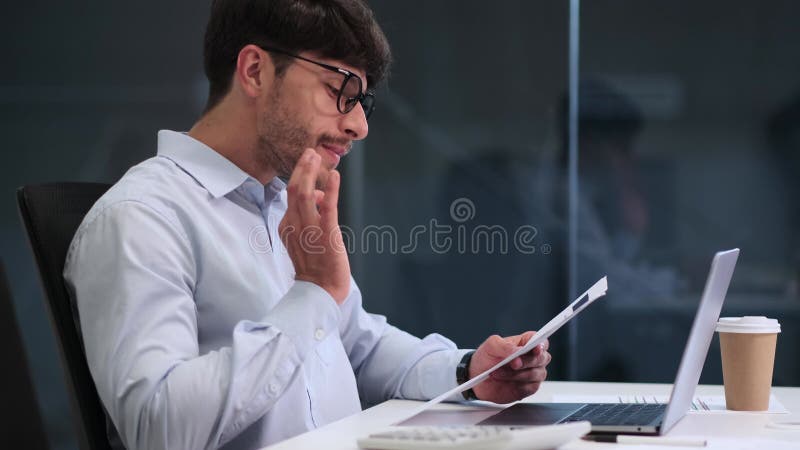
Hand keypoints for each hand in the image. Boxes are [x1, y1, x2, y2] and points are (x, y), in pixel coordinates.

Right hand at [279, 149, 350, 302]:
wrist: (320, 292)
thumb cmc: (315, 265)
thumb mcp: (306, 236)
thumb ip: (310, 214)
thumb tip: (319, 195)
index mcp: (288, 225)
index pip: (291, 195)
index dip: (300, 175)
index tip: (307, 161)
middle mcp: (295, 225)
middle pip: (294, 190)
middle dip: (301, 168)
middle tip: (309, 151)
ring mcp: (309, 230)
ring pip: (305, 195)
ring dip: (310, 173)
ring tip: (316, 156)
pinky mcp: (326, 235)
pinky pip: (327, 209)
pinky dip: (330, 191)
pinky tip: (335, 176)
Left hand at [469, 332, 550, 403]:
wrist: (478, 378)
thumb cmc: (487, 358)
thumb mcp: (491, 346)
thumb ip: (505, 346)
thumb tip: (518, 351)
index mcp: (526, 343)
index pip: (540, 340)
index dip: (541, 344)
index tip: (536, 348)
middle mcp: (532, 358)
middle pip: (542, 358)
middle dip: (527, 361)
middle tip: (512, 363)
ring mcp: (533, 373)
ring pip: (536, 374)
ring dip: (516, 374)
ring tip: (498, 372)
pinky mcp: (529, 388)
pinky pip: (531, 387)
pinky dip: (517, 385)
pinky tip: (505, 381)